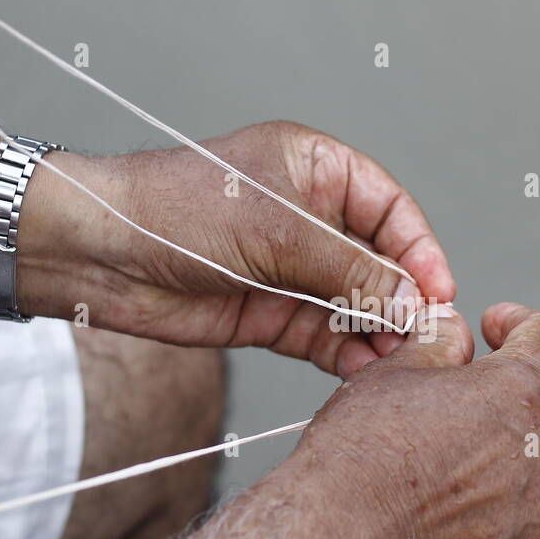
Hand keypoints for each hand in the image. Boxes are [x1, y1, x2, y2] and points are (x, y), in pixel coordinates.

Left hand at [68, 121, 454, 376]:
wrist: (100, 254)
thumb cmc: (178, 210)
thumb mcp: (279, 231)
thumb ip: (352, 269)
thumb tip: (414, 303)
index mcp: (316, 170)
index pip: (391, 209)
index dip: (419, 251)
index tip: (439, 292)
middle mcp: (308, 219)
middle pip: (379, 263)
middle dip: (404, 300)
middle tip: (429, 338)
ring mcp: (289, 269)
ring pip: (354, 305)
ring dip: (378, 332)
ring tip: (400, 361)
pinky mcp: (268, 313)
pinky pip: (323, 335)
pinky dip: (345, 352)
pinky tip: (363, 368)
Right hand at [283, 302, 539, 538]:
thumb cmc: (359, 459)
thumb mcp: (391, 375)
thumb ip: (437, 347)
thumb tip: (451, 335)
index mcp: (524, 391)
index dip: (523, 324)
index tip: (500, 329)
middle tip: (507, 398)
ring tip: (492, 470)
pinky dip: (510, 530)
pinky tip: (467, 526)